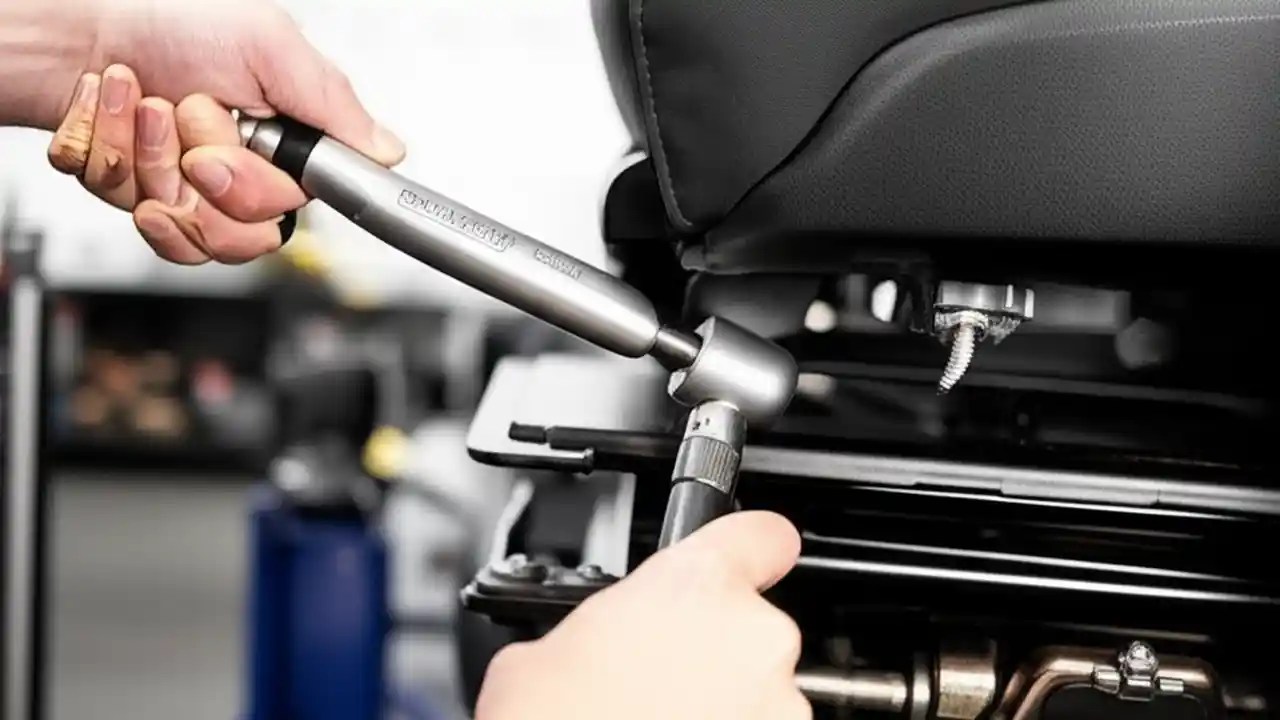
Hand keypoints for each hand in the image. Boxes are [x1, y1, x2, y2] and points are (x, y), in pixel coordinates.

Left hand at [42, 0, 403, 263]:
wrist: (73, 25)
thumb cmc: (169, 18)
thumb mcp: (269, 44)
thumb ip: (333, 105)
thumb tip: (389, 152)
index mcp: (282, 142)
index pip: (291, 207)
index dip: (254, 191)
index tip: (218, 161)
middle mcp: (238, 172)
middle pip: (242, 235)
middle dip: (198, 176)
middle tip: (179, 116)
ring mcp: (185, 190)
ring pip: (184, 232)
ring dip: (146, 160)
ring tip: (140, 106)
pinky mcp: (135, 196)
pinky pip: (127, 212)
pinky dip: (107, 158)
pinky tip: (109, 118)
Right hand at [474, 512, 810, 719]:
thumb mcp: (543, 653)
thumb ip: (600, 626)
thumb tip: (605, 642)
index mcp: (697, 585)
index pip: (763, 534)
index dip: (753, 548)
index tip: (751, 558)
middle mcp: (754, 636)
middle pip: (751, 624)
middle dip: (711, 651)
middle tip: (655, 681)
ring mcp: (780, 705)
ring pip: (762, 691)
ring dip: (723, 704)